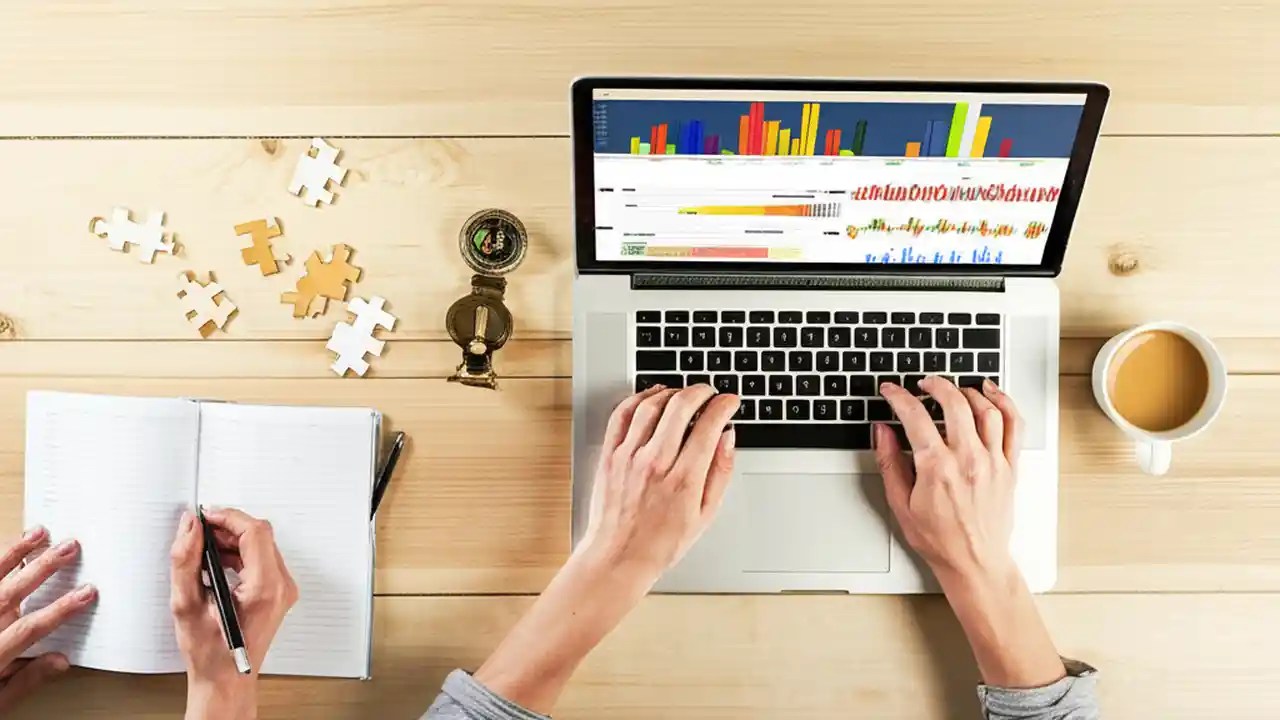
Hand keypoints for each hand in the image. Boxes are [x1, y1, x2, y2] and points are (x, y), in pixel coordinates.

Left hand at [0, 526, 96, 712]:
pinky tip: (7, 547)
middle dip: (43, 568)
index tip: (86, 594)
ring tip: (38, 533)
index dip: (61, 609)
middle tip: (69, 548)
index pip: (30, 627)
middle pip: (12, 593)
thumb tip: (60, 662)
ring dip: (15, 553)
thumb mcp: (0, 700)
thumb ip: (27, 680)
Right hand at [170, 509, 297, 719]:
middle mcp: (281, 587)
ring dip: (232, 541)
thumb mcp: (186, 605)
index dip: (228, 518)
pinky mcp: (277, 593)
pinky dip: (238, 554)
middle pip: (260, 536)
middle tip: (200, 530)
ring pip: (261, 546)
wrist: (225, 680)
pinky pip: (261, 560)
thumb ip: (185, 561)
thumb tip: (190, 527)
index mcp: (265, 588)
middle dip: (228, 527)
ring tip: (202, 548)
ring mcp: (282, 590)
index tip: (206, 516)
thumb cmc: (210, 654)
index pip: (255, 533)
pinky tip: (214, 562)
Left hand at [578, 383, 739, 584]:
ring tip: (683, 394)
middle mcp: (655, 463)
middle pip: (680, 406)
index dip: (724, 405)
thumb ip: (720, 472)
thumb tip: (727, 438)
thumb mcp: (705, 514)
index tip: (729, 401)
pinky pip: (622, 414)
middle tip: (709, 393)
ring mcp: (629, 457)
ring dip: (672, 391)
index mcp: (684, 479)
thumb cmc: (662, 542)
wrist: (619, 557)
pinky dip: (639, 398)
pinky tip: (651, 397)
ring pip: (651, 405)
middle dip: (701, 391)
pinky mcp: (610, 455)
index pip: (709, 425)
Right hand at [877, 377, 1064, 688]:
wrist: (974, 563)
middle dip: (936, 385)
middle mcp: (968, 460)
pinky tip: (992, 394)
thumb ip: (890, 462)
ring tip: (953, 389)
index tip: (891, 391)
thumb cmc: (939, 539)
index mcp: (937, 469)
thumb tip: (882, 432)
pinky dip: (1005, 403)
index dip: (899, 397)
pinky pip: (1014, 426)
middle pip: (955, 403)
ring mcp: (993, 462)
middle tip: (923, 383)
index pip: (915, 417)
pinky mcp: (1010, 467)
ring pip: (986, 409)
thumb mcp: (900, 504)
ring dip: (967, 391)